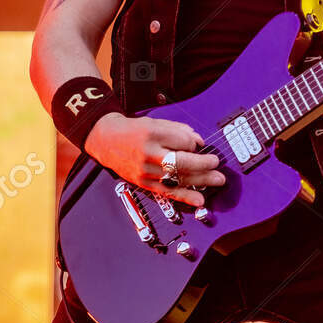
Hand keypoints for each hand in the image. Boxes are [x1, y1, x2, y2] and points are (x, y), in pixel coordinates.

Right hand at [84, 114, 224, 207]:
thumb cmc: (133, 131)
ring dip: (200, 181)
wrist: (106, 140)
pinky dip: (185, 196)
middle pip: (181, 161)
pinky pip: (167, 192)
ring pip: (177, 178)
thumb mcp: (156, 122)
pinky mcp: (143, 183)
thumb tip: (199, 142)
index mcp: (151, 133)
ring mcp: (145, 171)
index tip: (198, 145)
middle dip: (203, 164)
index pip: (182, 140)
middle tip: (217, 164)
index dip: (194, 143)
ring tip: (217, 180)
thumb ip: (179, 130)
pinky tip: (199, 200)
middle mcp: (147, 153)